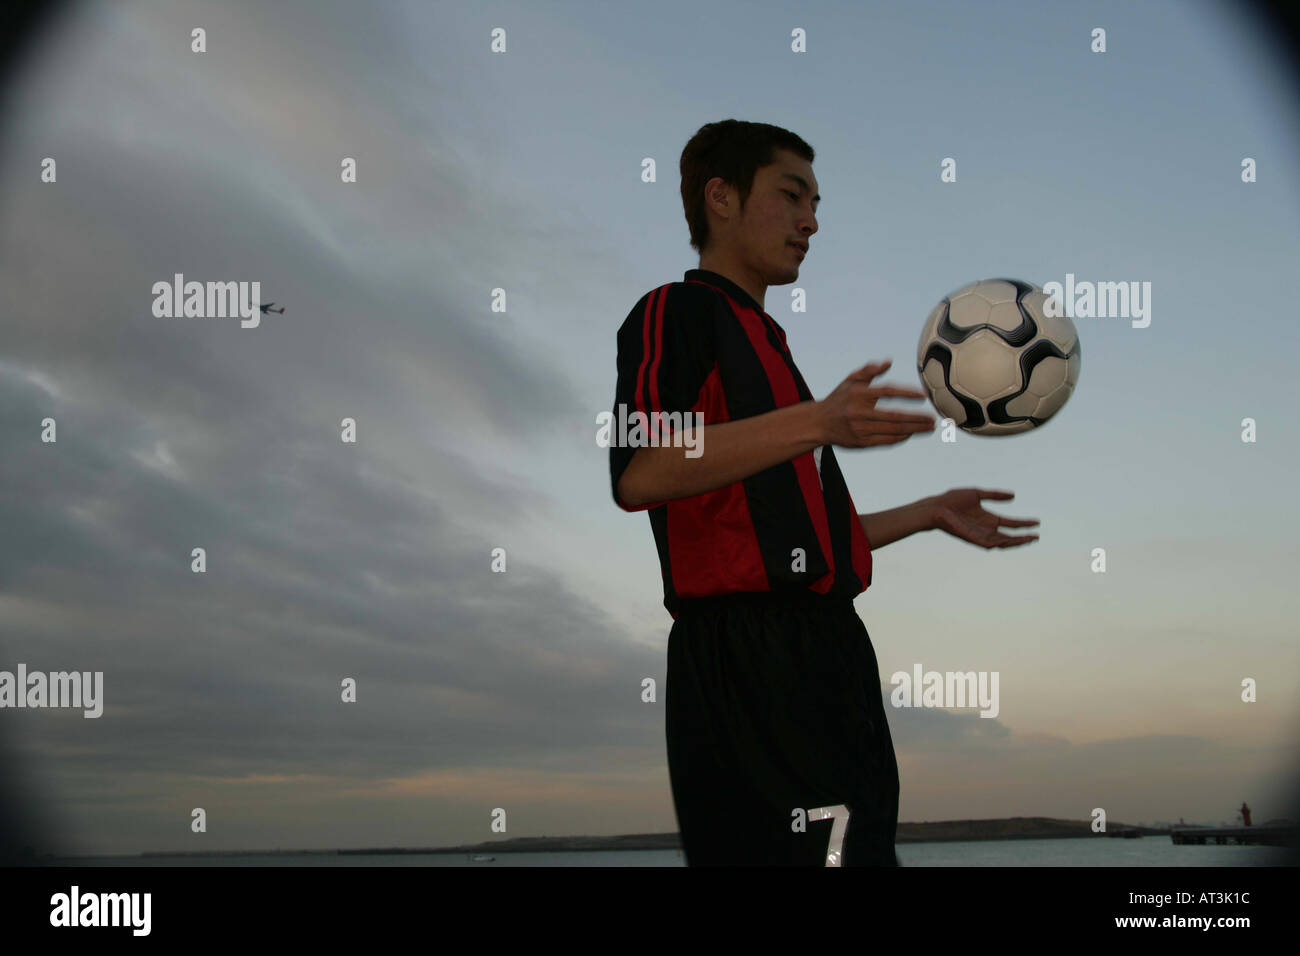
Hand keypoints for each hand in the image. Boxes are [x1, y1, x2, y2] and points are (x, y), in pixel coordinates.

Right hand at [818, 359, 935, 447]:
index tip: (923, 395)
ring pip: (893, 430)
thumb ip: (869, 370)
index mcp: (859, 394)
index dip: (907, 394)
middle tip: (933, 417)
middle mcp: (859, 412)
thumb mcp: (850, 380)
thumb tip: (888, 362)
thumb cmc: (839, 398)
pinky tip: (913, 433)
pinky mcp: (861, 442)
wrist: (819, 423)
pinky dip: (901, 437)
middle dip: (916, 418)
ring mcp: (860, 429)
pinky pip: (886, 441)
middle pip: (894, 416)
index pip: (887, 392)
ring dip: (914, 429)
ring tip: (929, 427)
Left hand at [926, 488, 1038, 548]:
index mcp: (988, 519)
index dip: (1024, 524)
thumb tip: (1014, 496)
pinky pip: (988, 544)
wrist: (935, 507)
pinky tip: (1009, 541)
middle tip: (1037, 537)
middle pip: (1008, 537)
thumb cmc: (952, 500)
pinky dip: (999, 544)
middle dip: (1023, 538)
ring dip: (1015, 543)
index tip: (1037, 522)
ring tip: (1029, 540)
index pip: (1010, 524)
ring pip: (1001, 543)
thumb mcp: (977, 494)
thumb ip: (995, 495)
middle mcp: (985, 529)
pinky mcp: (972, 539)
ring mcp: (979, 536)